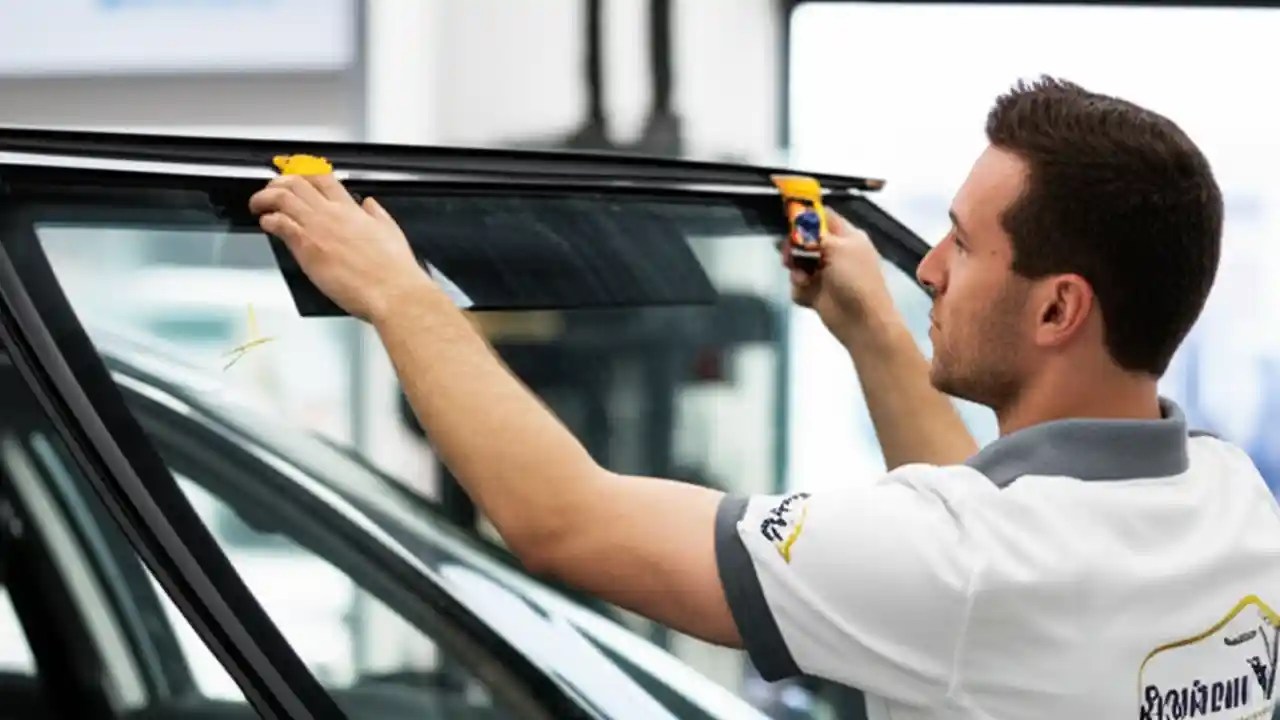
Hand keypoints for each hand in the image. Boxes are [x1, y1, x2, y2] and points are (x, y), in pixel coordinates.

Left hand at [249, 174, 433, 321]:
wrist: (391, 290)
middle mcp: (331, 213)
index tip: (293, 175)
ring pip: (282, 197)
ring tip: (259, 205)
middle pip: (296, 181)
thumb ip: (376, 214)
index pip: (321, 176)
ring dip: (265, 198)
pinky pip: (279, 224)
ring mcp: (317, 228)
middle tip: (270, 190)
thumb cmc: (392, 269)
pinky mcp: (306, 247)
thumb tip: (369, 204)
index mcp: (351, 209)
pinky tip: (266, 224)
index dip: (302, 171)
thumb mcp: (390, 231)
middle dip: (277, 182)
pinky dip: (268, 220)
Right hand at [782, 208, 894, 343]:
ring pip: (798, 263)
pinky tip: (807, 294)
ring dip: (796, 270)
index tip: (787, 217)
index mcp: (847, 237)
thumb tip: (802, 223)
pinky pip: (798, 284)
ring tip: (802, 279)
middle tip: (788, 255)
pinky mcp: (816, 292)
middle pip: (805, 240)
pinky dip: (800, 289)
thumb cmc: (855, 279)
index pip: (824, 217)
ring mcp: (825, 273)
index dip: (806, 215)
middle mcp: (835, 253)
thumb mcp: (839, 248)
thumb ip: (816, 235)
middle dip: (794, 247)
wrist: (862, 320)